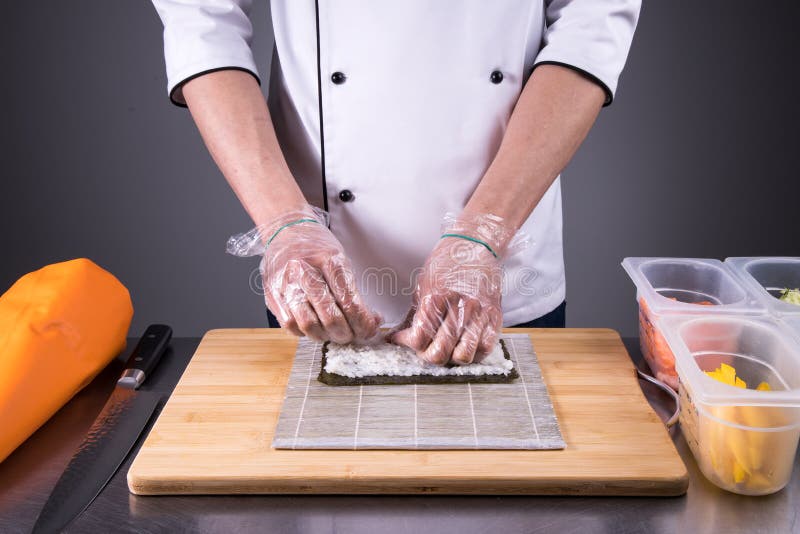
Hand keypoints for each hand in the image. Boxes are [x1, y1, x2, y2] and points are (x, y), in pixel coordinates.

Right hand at [228, 207, 379, 342]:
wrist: (286, 230)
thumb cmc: (317, 247)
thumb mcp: (341, 260)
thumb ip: (354, 293)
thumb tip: (371, 322)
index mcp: (329, 260)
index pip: (349, 302)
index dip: (363, 323)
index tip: (368, 330)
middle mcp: (304, 271)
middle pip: (329, 317)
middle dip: (345, 334)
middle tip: (351, 335)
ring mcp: (285, 284)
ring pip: (307, 325)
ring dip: (325, 336)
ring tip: (332, 333)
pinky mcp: (272, 294)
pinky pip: (289, 324)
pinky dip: (304, 332)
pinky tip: (313, 326)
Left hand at [389, 213, 514, 364]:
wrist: (474, 245)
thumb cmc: (446, 263)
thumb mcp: (422, 286)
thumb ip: (413, 315)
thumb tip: (397, 337)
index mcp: (435, 298)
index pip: (418, 338)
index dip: (407, 344)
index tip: (405, 340)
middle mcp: (458, 307)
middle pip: (439, 353)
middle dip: (427, 355)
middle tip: (425, 347)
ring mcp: (478, 313)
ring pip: (463, 356)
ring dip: (451, 357)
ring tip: (447, 348)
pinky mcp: (494, 316)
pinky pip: (485, 348)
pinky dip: (474, 354)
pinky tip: (465, 345)